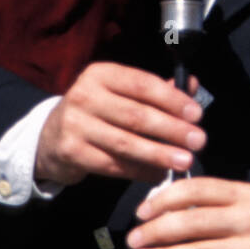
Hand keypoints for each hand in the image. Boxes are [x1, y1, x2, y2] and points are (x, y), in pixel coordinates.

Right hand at [34, 62, 205, 185]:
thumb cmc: (98, 112)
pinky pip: (113, 164)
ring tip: (184, 161)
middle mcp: (84, 95)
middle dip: (172, 129)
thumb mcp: (120, 94)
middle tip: (198, 141)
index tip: (196, 114)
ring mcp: (75, 124)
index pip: (142, 84)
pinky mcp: (71, 151)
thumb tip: (193, 85)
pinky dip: (139, 171)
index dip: (172, 99)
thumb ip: (156, 91)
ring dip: (159, 153)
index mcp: (101, 74)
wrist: (51, 138)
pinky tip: (158, 174)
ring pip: (126, 143)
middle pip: (136, 115)